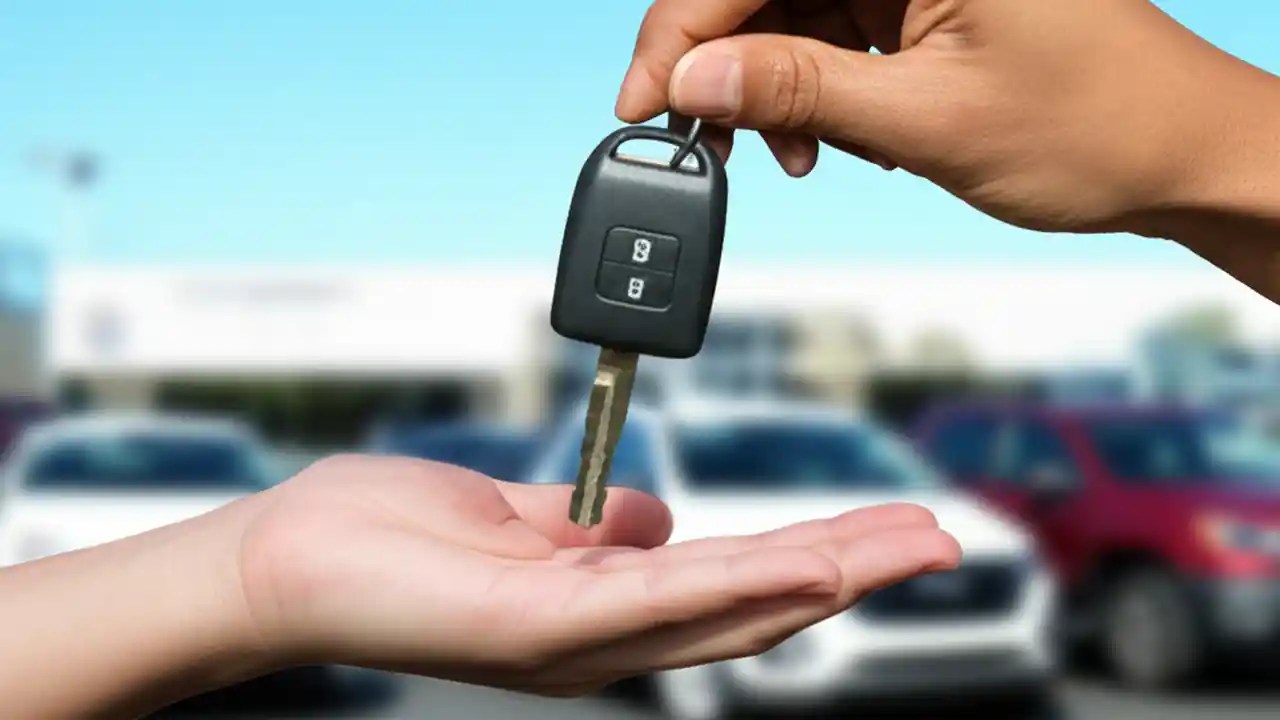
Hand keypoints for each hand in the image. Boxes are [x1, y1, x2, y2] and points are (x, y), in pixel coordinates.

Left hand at [236, 455, 958, 694]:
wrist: (287, 562)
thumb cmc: (384, 538)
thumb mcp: (509, 515)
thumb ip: (585, 520)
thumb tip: (649, 514)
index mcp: (599, 603)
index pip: (731, 582)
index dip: (816, 559)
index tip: (884, 529)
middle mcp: (601, 635)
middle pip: (753, 604)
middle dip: (853, 571)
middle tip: (941, 541)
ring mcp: (574, 639)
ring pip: (725, 608)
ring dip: (825, 576)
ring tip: (907, 547)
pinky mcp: (537, 627)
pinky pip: (652, 601)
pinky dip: (735, 582)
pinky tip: (802, 566)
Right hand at [616, 0, 1279, 237]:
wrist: (1178, 156)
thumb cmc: (1095, 125)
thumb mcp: (929, 118)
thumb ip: (802, 89)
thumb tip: (693, 79)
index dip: (681, 28)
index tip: (646, 102)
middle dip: (718, 61)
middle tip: (696, 138)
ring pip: (788, 10)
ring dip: (764, 85)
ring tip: (783, 153)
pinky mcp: (917, 4)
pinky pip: (828, 33)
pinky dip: (809, 89)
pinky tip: (822, 139)